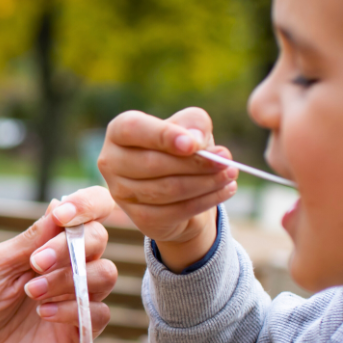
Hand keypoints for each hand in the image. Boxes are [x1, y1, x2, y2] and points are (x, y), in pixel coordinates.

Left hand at [0, 186, 118, 342]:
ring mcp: (80, 298)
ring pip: (105, 274)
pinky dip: (71, 309)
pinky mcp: (83, 330)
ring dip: (68, 279)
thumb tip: (58, 205)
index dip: (87, 204)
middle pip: (99, 239)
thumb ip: (30, 240)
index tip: (64, 215)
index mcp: (50, 243)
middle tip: (36, 264)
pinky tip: (41, 314)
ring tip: (32, 293)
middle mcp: (72, 266)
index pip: (87, 212)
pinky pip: (99, 312)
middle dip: (68, 247)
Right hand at [97, 107, 235, 269]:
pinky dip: (206, 201)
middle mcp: (111, 161)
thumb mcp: (189, 127)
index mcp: (118, 131)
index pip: (134, 130)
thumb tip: (194, 140)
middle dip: (195, 163)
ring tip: (230, 174)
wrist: (177, 188)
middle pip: (153, 164)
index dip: (163, 136)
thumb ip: (193, 123)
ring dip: (205, 183)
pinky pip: (176, 211)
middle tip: (226, 160)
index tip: (193, 144)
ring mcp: (121, 193)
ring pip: (167, 190)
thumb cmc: (180, 149)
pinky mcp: (139, 218)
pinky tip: (226, 190)